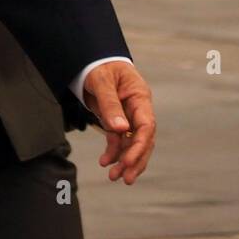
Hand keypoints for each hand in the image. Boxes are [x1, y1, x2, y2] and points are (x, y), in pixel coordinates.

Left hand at [83, 61, 155, 183]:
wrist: (91, 60)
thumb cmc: (99, 66)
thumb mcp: (102, 81)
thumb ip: (110, 104)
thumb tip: (121, 130)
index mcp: (140, 97)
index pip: (146, 126)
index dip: (139, 146)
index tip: (127, 161)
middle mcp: (138, 108)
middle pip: (143, 140)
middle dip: (135, 160)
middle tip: (123, 178)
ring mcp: (129, 116)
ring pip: (132, 143)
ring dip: (124, 160)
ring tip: (113, 177)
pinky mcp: (118, 120)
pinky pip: (119, 140)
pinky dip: (114, 152)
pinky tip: (105, 162)